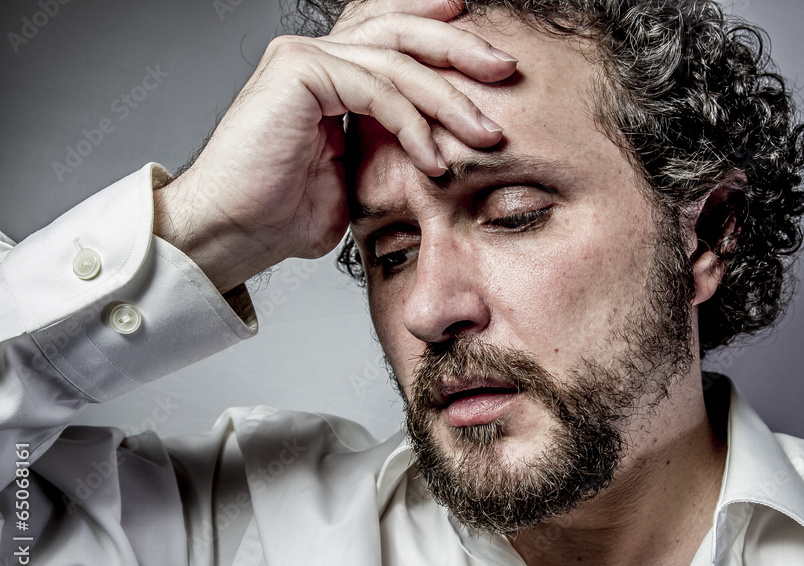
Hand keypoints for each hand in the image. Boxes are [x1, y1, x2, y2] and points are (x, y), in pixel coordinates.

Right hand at [153, 0, 515, 293]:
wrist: (233, 233)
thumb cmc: (283, 213)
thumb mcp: (355, 177)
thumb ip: (389, 150)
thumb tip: (438, 154)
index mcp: (330, 73)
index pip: (394, 35)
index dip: (440, 33)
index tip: (488, 55)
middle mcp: (317, 56)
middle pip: (403, 31)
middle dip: (461, 48)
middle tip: (507, 69)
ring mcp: (305, 58)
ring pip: (397, 60)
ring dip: (449, 97)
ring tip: (486, 134)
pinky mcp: (298, 72)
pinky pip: (376, 89)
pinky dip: (412, 124)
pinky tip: (435, 160)